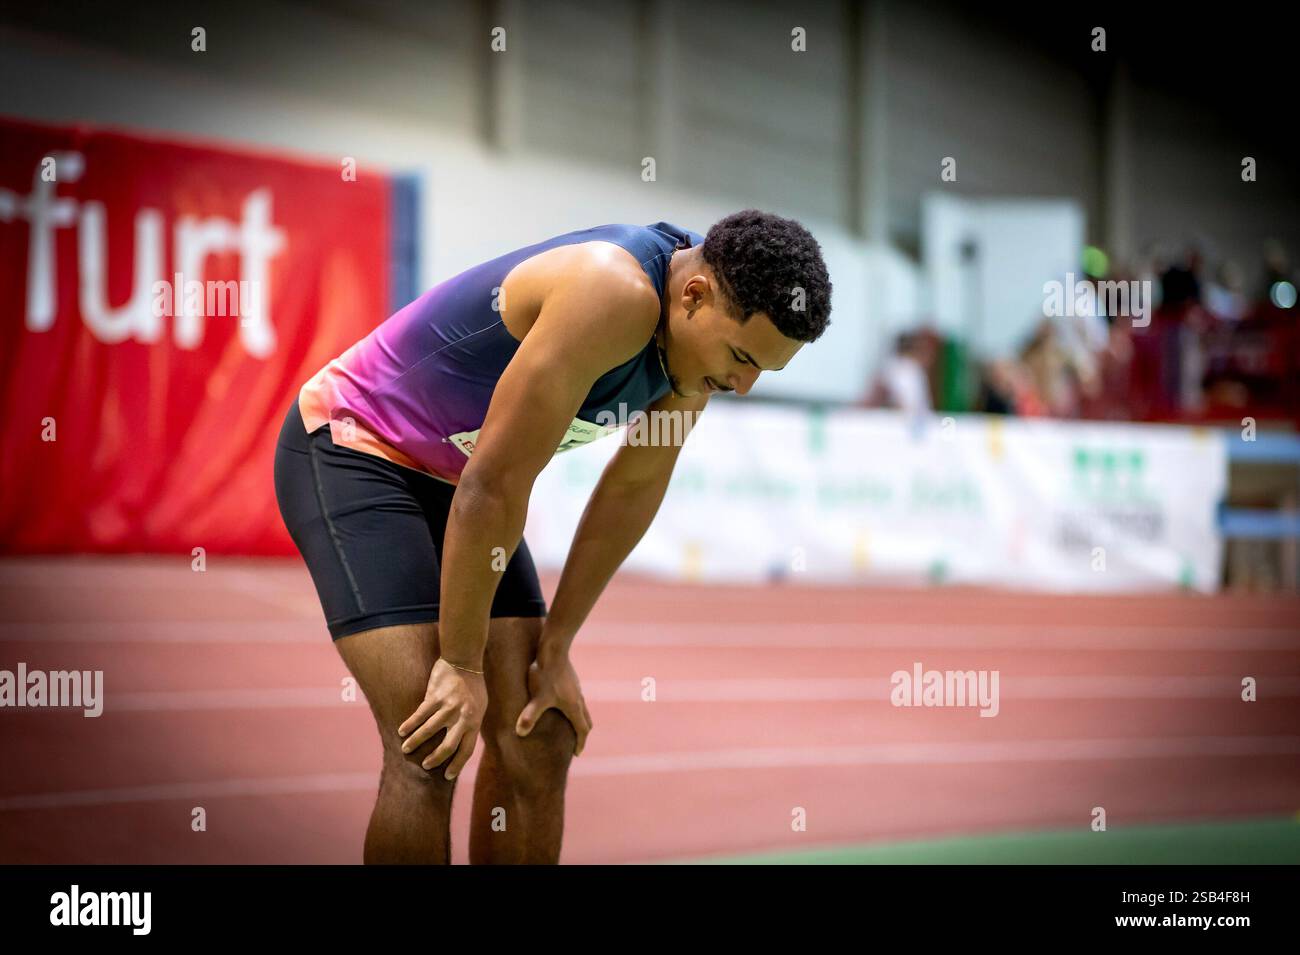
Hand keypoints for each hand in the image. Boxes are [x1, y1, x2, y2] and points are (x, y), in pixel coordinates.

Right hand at [398, 658, 487, 779]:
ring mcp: (448, 707)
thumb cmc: (474, 685)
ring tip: (405, 749)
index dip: (457, 764)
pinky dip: (409, 724)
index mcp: (475, 721)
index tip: (448, 775)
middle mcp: (462, 717)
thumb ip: (471, 723)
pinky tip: (401, 731)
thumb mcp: (480, 706)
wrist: (464, 660)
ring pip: (429, 731)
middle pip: (448, 746)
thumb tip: (463, 741)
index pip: (467, 749)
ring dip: (415, 742)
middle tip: (425, 766)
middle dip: (435, 759)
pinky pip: (419, 715)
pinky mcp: (435, 697)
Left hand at [515, 653, 592, 755]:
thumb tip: (520, 733)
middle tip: (574, 742)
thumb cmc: (546, 674)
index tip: (576, 753)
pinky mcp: (571, 680)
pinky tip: (560, 704)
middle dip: (581, 733)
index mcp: (574, 707)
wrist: (553, 648)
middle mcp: (578, 699)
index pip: (582, 730)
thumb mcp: (537, 697)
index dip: (580, 743)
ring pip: (582, 709)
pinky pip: (576, 698)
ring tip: (568, 726)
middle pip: (586, 720)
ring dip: (578, 720)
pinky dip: (573, 708)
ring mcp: (576, 688)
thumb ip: (530, 715)